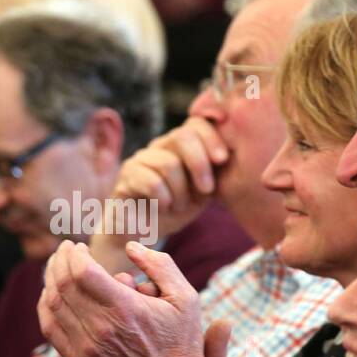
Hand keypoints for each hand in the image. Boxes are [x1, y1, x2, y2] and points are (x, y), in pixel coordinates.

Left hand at [38, 239, 225, 356]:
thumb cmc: (181, 343)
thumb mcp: (185, 299)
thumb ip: (160, 265)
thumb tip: (132, 247)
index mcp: (126, 309)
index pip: (82, 272)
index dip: (74, 254)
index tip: (78, 246)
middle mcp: (101, 329)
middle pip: (63, 284)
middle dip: (60, 260)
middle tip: (65, 250)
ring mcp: (86, 348)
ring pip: (53, 304)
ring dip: (50, 279)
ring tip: (57, 266)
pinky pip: (50, 328)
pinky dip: (46, 306)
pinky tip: (51, 294)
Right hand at [90, 116, 226, 272]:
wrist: (143, 233)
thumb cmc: (177, 209)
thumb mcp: (204, 191)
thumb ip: (215, 172)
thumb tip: (230, 156)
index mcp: (180, 145)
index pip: (196, 123)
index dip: (212, 138)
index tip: (223, 160)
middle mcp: (159, 146)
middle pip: (182, 136)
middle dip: (200, 164)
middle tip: (206, 189)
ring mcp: (140, 159)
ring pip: (169, 164)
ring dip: (181, 192)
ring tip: (178, 207)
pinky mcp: (126, 178)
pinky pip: (153, 183)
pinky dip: (165, 201)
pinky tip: (163, 209)